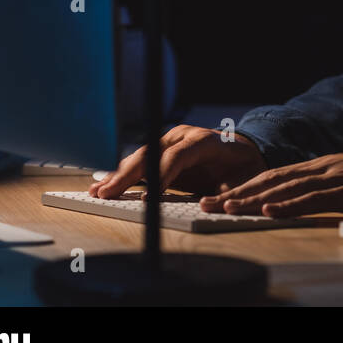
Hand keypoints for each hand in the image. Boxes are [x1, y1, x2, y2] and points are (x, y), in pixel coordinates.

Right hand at [89, 124, 266, 198]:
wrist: (244, 152)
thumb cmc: (245, 169)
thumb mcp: (243, 181)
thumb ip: (225, 192)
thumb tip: (205, 205)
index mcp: (206, 141)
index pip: (178, 155)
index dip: (161, 176)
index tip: (147, 199)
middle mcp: (184, 137)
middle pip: (151, 153)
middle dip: (128, 175)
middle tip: (107, 194)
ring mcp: (170, 141)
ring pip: (141, 156)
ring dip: (118, 175)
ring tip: (98, 191)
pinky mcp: (161, 150)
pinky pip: (140, 161)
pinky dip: (122, 174)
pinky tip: (104, 185)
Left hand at [198, 144, 342, 217]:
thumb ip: (327, 187)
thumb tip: (303, 199)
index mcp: (320, 167)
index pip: (273, 175)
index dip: (243, 186)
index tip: (218, 196)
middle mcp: (321, 168)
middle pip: (270, 179)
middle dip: (236, 191)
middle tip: (206, 202)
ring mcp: (335, 177)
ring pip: (285, 187)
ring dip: (252, 198)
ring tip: (227, 207)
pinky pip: (314, 198)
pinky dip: (289, 203)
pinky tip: (270, 209)